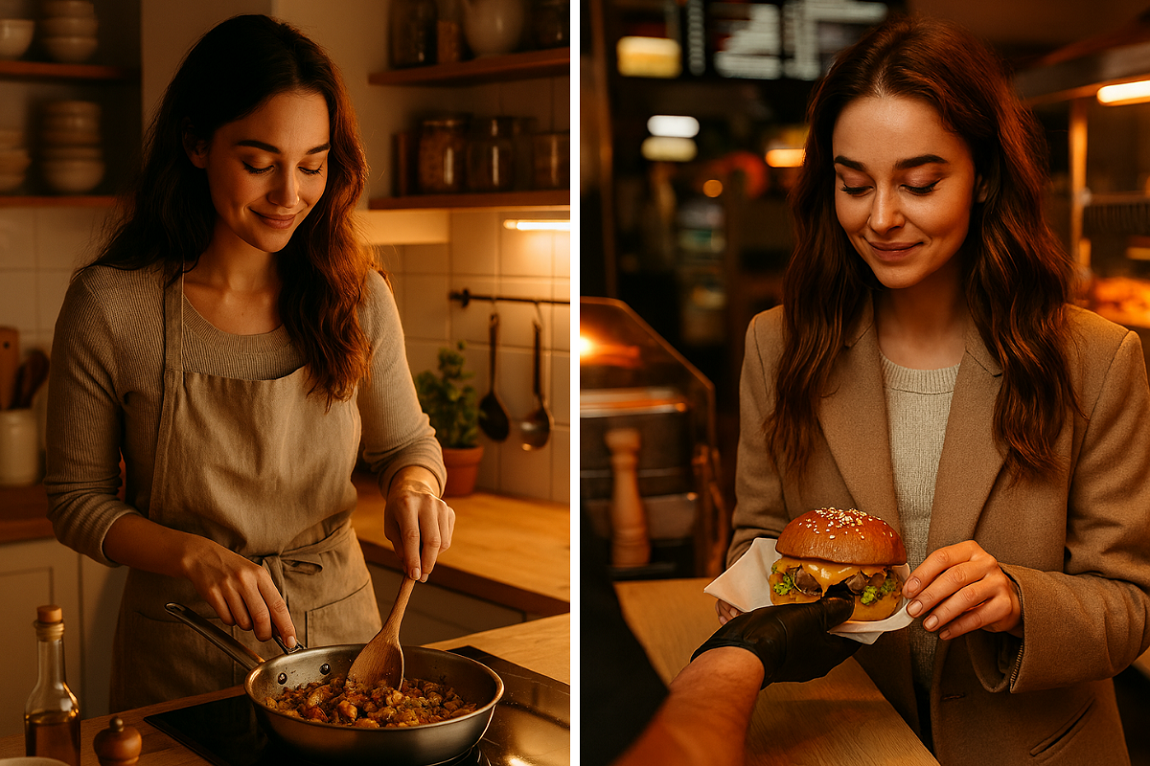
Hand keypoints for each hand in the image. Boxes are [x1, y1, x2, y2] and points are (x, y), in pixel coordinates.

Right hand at [181, 537, 296, 646]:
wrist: (203, 556)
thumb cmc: (233, 568)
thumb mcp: (255, 575)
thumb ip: (267, 597)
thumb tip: (280, 625)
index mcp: (260, 575)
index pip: (278, 605)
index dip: (286, 626)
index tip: (290, 640)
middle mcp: (246, 580)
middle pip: (261, 617)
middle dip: (265, 633)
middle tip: (264, 636)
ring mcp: (228, 587)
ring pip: (243, 622)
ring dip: (246, 625)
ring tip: (242, 612)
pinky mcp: (213, 594)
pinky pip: (227, 620)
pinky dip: (231, 620)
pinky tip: (229, 608)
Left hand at [385, 467, 454, 581]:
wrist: (412, 489)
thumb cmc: (398, 511)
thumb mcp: (391, 527)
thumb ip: (400, 547)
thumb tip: (412, 569)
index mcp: (406, 504)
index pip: (412, 536)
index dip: (413, 558)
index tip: (414, 576)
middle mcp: (426, 502)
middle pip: (431, 540)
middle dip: (427, 562)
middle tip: (422, 577)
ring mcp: (441, 505)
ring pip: (442, 542)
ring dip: (432, 557)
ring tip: (421, 558)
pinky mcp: (450, 511)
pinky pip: (447, 538)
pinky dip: (438, 549)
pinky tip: (428, 544)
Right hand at [694, 597, 858, 685]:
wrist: (742, 650)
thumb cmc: (780, 634)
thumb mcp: (812, 615)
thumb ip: (833, 609)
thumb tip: (849, 603)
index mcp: (829, 656)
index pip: (854, 638)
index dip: (857, 619)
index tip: (855, 602)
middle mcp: (815, 664)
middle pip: (832, 637)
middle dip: (832, 617)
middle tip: (831, 596)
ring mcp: (795, 662)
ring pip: (811, 637)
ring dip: (811, 620)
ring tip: (808, 599)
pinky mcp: (777, 657)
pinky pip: (793, 638)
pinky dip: (794, 625)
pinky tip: (787, 610)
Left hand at [904, 540, 1021, 640]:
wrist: (1007, 598)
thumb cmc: (973, 584)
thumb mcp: (956, 573)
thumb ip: (936, 579)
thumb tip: (911, 595)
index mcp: (970, 550)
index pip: (942, 557)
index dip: (922, 574)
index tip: (908, 591)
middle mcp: (986, 563)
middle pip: (954, 577)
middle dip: (930, 595)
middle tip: (913, 610)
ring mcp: (998, 583)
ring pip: (966, 597)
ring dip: (943, 613)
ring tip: (928, 624)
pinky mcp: (1005, 605)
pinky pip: (978, 617)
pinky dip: (958, 626)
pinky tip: (944, 632)